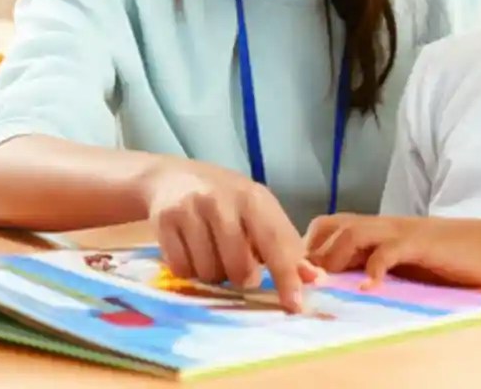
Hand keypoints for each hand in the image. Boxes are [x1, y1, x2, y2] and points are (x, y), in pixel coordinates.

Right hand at [141, 158, 318, 311]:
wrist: (172, 177)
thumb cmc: (226, 198)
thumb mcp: (258, 210)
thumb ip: (285, 244)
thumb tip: (315, 279)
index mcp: (253, 197)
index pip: (275, 242)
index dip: (286, 275)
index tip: (294, 304)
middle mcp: (221, 201)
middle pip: (239, 267)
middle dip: (242, 277)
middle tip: (239, 266)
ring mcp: (191, 210)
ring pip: (209, 273)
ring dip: (214, 274)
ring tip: (213, 253)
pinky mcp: (164, 222)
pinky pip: (182, 270)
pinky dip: (190, 271)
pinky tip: (192, 252)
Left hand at [304, 214, 480, 288]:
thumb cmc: (452, 256)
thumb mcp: (407, 261)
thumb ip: (380, 263)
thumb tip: (349, 282)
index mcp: (381, 229)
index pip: (331, 224)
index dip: (312, 246)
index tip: (305, 274)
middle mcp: (386, 225)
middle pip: (335, 225)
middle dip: (315, 252)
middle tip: (310, 281)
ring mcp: (403, 231)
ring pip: (354, 232)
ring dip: (335, 258)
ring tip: (328, 284)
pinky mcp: (421, 243)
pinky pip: (389, 250)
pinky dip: (374, 268)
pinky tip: (367, 287)